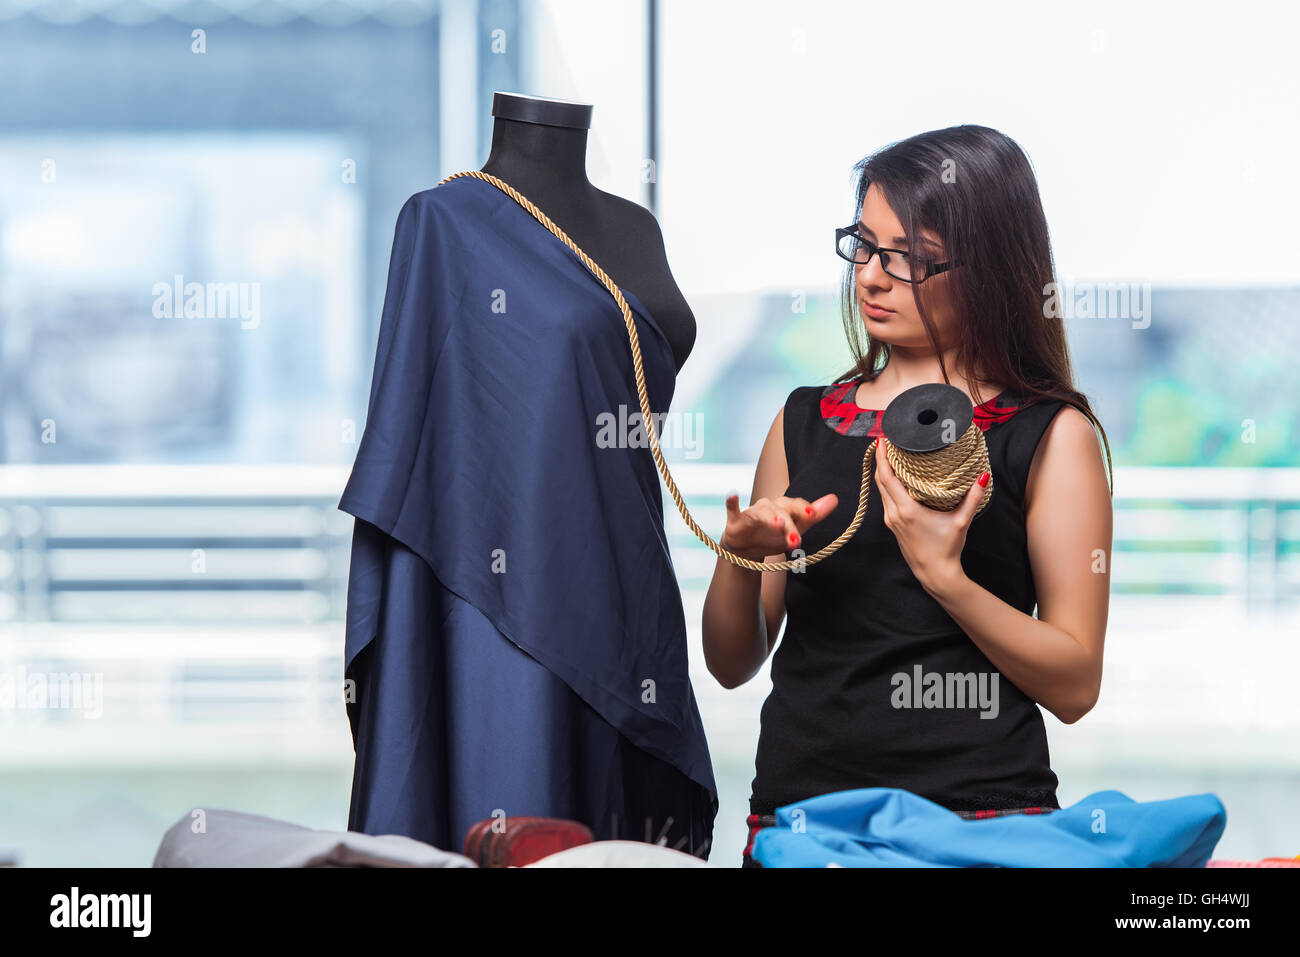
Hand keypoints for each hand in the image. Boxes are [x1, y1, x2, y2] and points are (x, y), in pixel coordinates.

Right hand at [721, 492, 839, 562]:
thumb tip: (835, 498)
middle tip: (796, 540)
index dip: (804, 510)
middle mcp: (770, 506)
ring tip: (778, 524)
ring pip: (762, 511)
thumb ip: (814, 514)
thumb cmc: (773, 536)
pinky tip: (732, 495)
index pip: (797, 505)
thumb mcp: (796, 528)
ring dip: (770, 517)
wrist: (746, 550)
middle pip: (781, 510)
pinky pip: (732, 508)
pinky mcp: (736, 520)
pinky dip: (732, 502)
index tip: (812, 516)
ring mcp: (752, 512)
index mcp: (785, 507)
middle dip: (790, 524)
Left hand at [873, 435, 986, 594]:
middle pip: (880, 480)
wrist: (935, 573)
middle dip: (880, 459)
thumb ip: (972, 499)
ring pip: (881, 489)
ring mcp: (891, 519)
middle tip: (885, 441)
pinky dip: (886, 484)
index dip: (883, 457)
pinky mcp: (892, 524)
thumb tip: (983, 477)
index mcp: (907, 510)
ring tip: (888, 454)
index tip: (882, 441)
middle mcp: (894, 513)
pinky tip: (894, 476)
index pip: (887, 477)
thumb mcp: (961, 522)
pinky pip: (885, 498)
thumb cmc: (946, 549)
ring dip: (882, 471)